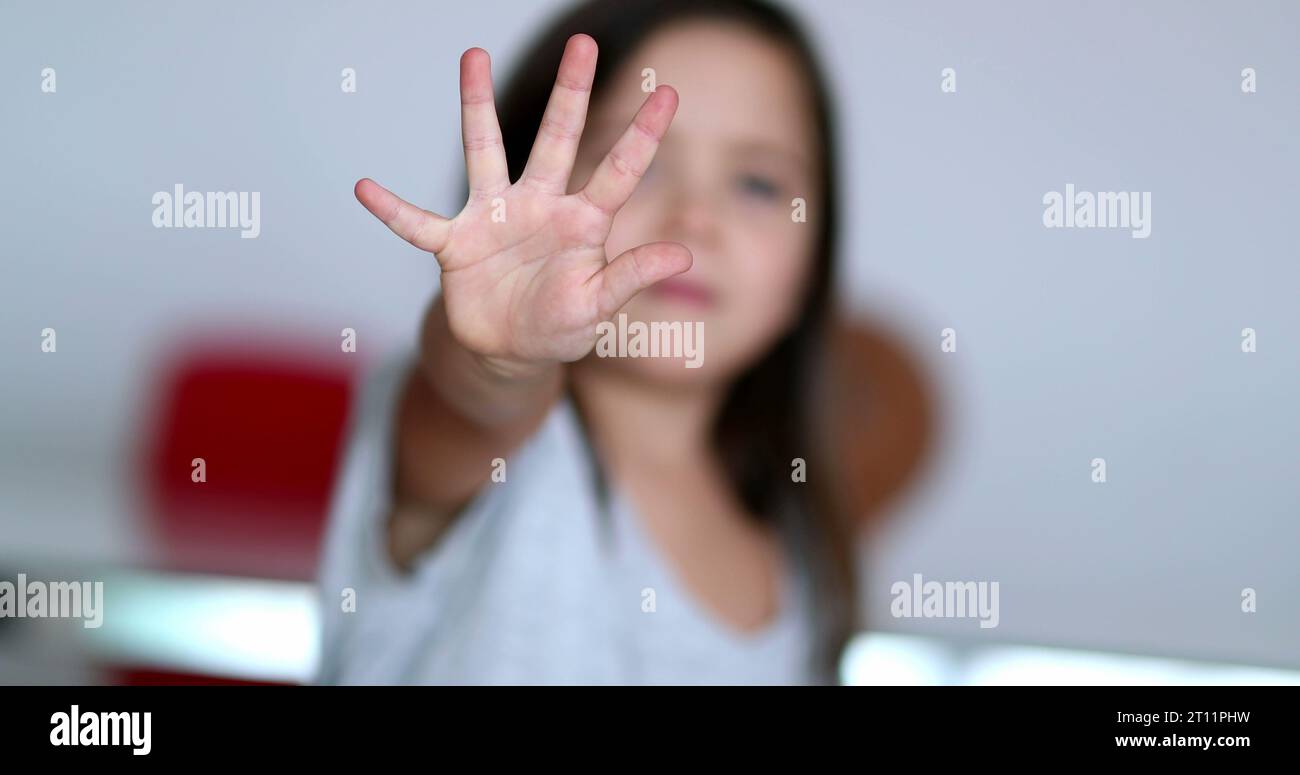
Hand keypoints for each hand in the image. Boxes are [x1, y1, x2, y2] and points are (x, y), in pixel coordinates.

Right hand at [355, 34, 690, 372]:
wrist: (509, 351)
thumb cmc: (560, 323)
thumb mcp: (600, 307)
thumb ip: (632, 277)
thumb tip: (683, 256)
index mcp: (582, 222)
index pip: (618, 172)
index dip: (642, 137)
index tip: (669, 94)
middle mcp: (539, 205)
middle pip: (556, 140)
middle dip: (570, 94)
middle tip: (584, 45)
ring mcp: (495, 218)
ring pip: (485, 153)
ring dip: (477, 108)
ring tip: (472, 58)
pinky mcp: (456, 243)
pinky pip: (418, 223)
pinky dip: (393, 210)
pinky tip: (365, 188)